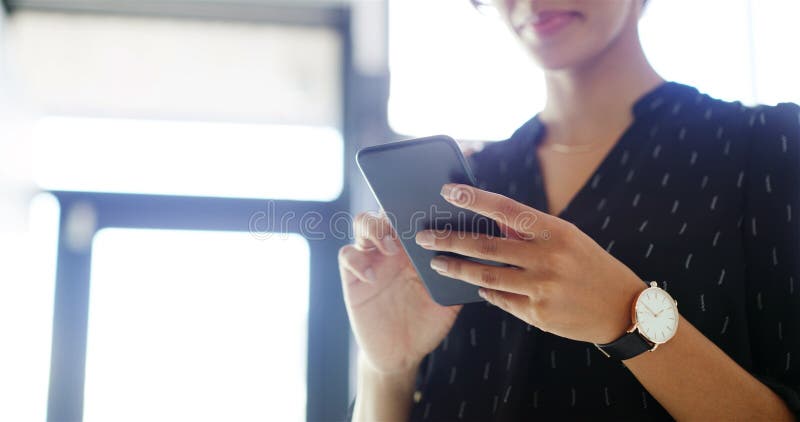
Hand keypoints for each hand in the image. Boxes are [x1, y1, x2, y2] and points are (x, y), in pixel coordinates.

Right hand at [339, 211, 461, 376]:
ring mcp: (372, 259)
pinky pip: (347, 255)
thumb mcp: (449, 299)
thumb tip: (480, 257)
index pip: (415, 213)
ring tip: (392, 247)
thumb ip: (459, 277)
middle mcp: (394, 247)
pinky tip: (372, 277)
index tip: (434, 203)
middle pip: (387, 209)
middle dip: (396, 208)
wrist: (402, 353)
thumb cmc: (427, 321)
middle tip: (409, 222)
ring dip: (376, 228)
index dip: (421, 202)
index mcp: (418, 247)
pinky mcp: (353, 277)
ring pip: (363, 223)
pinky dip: (357, 260)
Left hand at [414, 183, 646, 343]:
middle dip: (449, 239)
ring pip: (486, 277)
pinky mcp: (538, 314)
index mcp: (556, 231)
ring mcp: (543, 288)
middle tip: (423, 236)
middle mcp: (548, 258)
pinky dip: (485, 292)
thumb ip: (529, 231)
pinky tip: (474, 287)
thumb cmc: (589, 265)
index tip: (447, 191)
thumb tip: (489, 219)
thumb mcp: (567, 238)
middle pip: (487, 245)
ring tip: (437, 263)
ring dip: (457, 269)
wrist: (624, 309)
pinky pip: (501, 300)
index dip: (475, 199)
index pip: (507, 209)